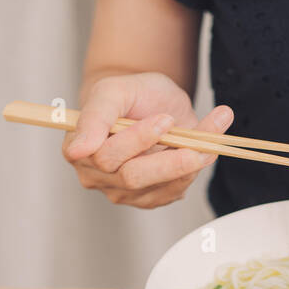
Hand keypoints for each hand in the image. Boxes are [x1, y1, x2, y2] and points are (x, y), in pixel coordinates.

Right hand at [63, 72, 233, 207]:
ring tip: (212, 137)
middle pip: (132, 177)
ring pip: (159, 187)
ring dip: (190, 162)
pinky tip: (205, 148)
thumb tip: (77, 150)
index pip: (104, 156)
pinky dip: (196, 168)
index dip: (137, 140)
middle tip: (196, 138)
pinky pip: (175, 190)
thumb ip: (94, 116)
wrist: (153, 104)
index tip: (164, 120)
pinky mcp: (150, 198)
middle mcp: (97, 176)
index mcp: (78, 149)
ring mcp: (124, 191)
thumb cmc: (130, 96)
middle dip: (168, 158)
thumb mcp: (113, 90)